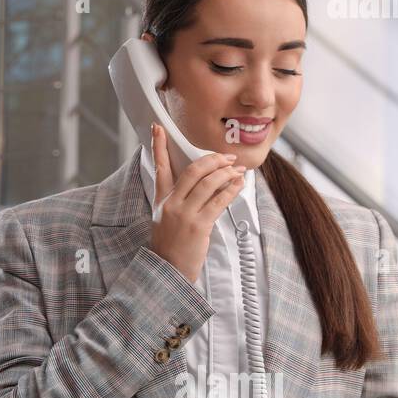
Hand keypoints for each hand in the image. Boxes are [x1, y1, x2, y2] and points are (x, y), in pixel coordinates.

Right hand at [148, 122, 246, 282]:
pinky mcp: (199, 225)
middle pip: (192, 170)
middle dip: (212, 159)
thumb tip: (201, 182)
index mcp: (162, 199)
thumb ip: (177, 199)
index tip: (158, 127)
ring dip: (226, 172)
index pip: (159, 166)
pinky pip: (219, 201)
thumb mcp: (164, 218)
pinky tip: (239, 183)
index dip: (158, 145)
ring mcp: (185, 214)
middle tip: (227, 156)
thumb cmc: (170, 245)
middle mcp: (171, 203)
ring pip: (208, 183)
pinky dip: (232, 189)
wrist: (168, 269)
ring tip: (237, 169)